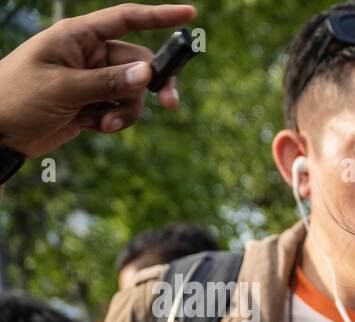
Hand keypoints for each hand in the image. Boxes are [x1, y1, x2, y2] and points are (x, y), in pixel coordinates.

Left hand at [0, 3, 193, 156]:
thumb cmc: (17, 97)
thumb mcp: (63, 88)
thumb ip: (108, 81)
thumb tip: (148, 73)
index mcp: (77, 36)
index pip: (125, 19)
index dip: (159, 15)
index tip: (190, 15)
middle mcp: (88, 54)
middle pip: (138, 63)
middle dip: (151, 86)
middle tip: (171, 105)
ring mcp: (92, 79)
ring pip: (132, 91)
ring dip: (125, 111)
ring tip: (102, 123)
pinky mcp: (92, 102)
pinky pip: (120, 109)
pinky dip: (112, 120)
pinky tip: (89, 126)